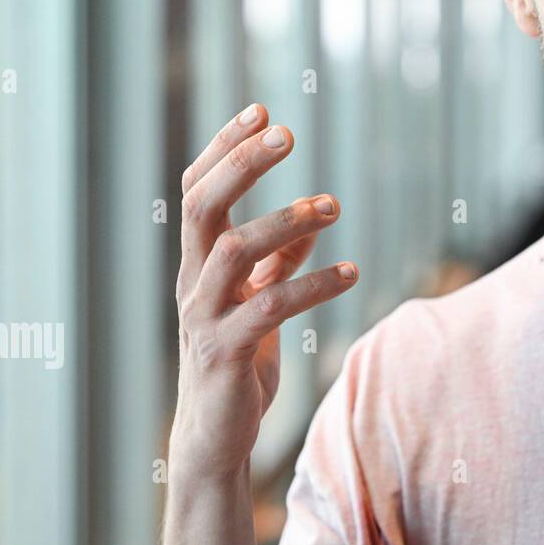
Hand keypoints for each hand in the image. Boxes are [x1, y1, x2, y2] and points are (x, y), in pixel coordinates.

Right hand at [170, 103, 358, 479]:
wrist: (215, 436)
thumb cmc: (237, 360)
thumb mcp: (259, 299)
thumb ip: (281, 259)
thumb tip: (311, 220)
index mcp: (198, 262)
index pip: (198, 189)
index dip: (224, 147)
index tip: (261, 108)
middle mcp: (192, 281)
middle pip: (202, 206)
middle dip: (242, 164)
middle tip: (287, 131)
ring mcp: (203, 316)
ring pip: (233, 252)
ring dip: (285, 221)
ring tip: (334, 204)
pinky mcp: (225, 352)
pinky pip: (269, 308)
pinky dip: (312, 285)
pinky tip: (351, 273)